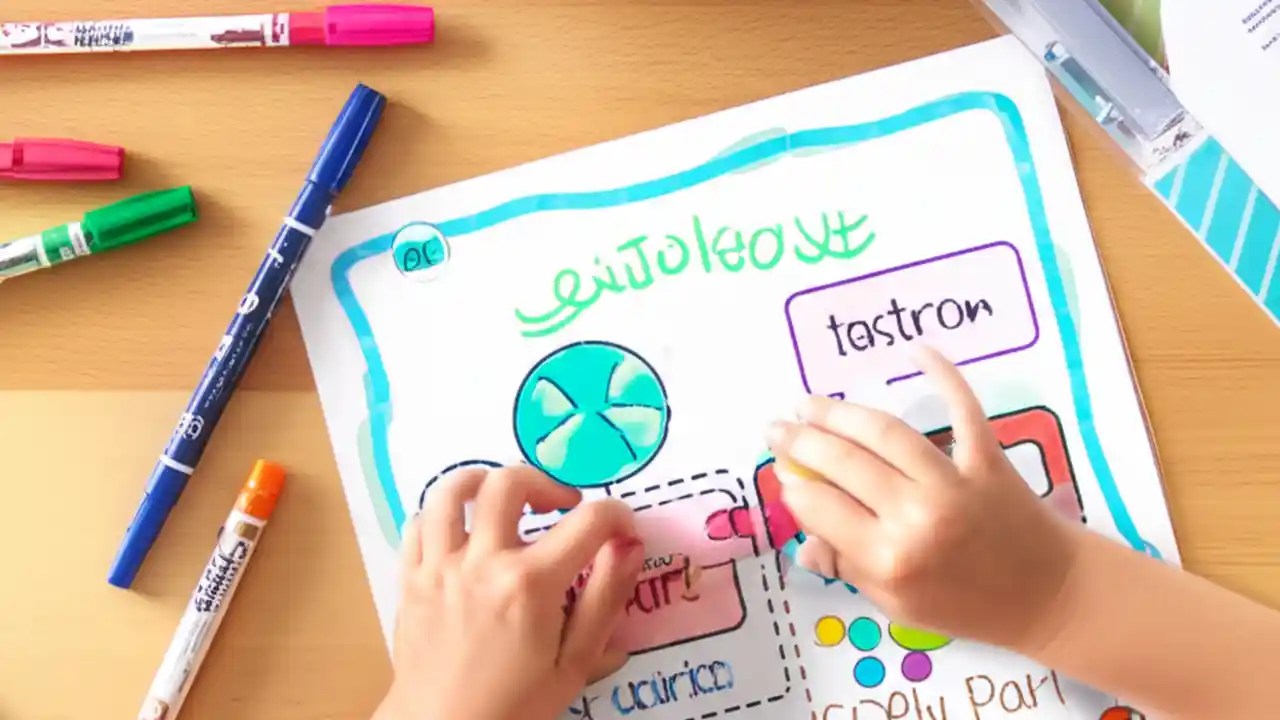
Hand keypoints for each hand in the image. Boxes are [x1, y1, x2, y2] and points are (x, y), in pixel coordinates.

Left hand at [375, 465, 644, 719]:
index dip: (617, 516)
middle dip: (546, 483)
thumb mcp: (575, 663)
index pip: (588, 521)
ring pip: (451, 491)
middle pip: (509, 482)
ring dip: (484, 482)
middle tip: (562, 508)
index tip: (622, 530)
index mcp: (530, 584)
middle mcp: (482, 562)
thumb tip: (629, 546)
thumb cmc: (515, 706)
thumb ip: (605, 599)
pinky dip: (443, 516)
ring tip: (504, 500)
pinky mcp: (410, 578)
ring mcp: (439, 567)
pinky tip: (463, 533)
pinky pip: (419, 523)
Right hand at [766, 346, 1082, 651]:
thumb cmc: (968, 606)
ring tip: (810, 404)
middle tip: (777, 427)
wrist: (1048, 597)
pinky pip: (961, 409)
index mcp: (889, 558)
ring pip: (884, 433)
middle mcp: (916, 516)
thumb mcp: (898, 606)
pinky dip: (942, 375)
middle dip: (801, 441)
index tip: (783, 473)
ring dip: (840, 412)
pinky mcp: (987, 459)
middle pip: (843, 463)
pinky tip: (916, 352)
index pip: (820, 508)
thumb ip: (849, 568)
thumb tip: (803, 543)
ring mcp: (953, 483)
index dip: (794, 488)